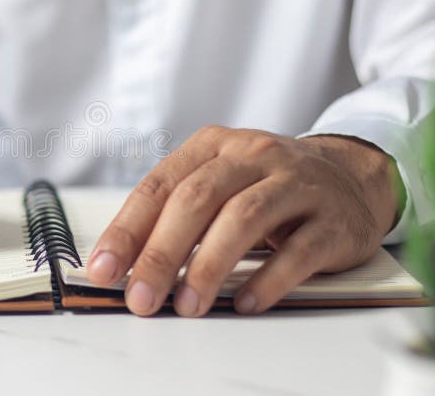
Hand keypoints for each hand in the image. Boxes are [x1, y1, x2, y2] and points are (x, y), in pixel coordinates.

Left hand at [87, 126, 402, 315]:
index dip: (127, 230)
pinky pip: (298, 250)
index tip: (103, 269)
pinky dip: (267, 279)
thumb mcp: (218, 183)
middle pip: (196, 200)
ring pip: (243, 219)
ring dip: (208, 267)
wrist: (349, 177)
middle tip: (140, 297)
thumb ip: (174, 215)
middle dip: (161, 253)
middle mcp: (251, 155)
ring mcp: (295, 183)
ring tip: (187, 306)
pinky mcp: (332, 218)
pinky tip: (245, 304)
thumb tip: (123, 265)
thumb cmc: (265, 186)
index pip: (159, 186)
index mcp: (211, 146)